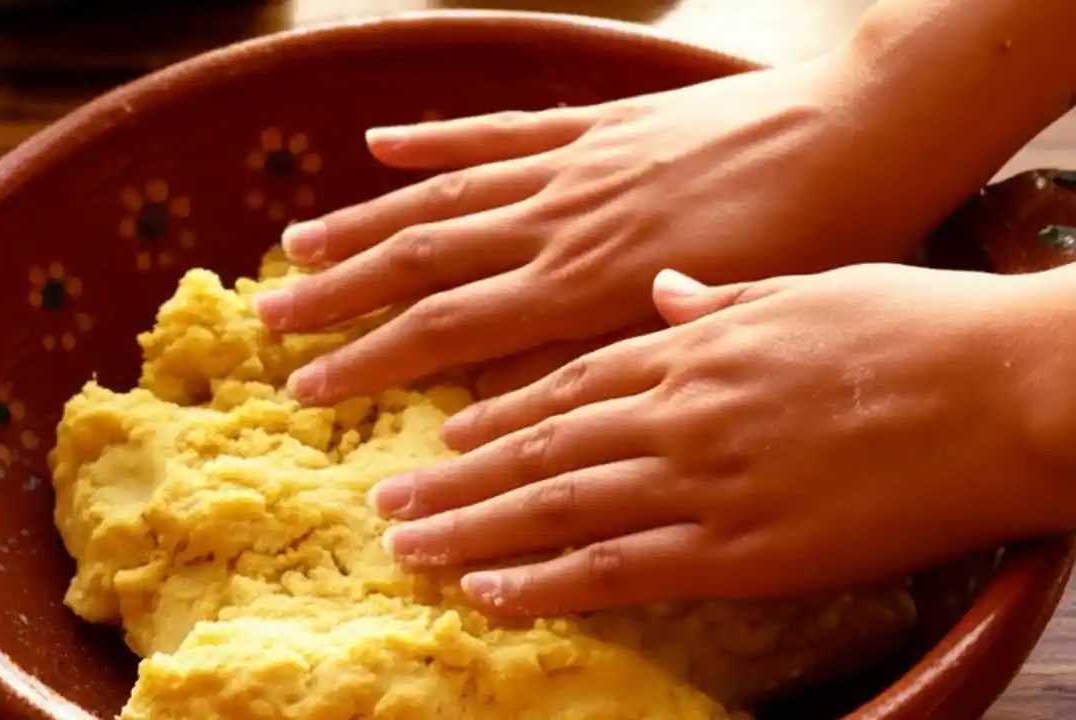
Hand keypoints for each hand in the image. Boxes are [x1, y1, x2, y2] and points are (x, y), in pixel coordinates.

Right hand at [255, 53, 947, 405]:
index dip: (366, 362)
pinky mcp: (594, 125)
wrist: (863, 132)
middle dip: (337, 297)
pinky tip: (382, 144)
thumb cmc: (809, 243)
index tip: (306, 391)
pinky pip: (498, 130)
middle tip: (267, 321)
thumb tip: (497, 394)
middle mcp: (555, 223)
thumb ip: (601, 356)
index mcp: (583, 286)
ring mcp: (569, 167)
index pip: (444, 330)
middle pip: (418, 261)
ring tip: (293, 245)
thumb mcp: (713, 328)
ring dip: (362, 222)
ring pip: (440, 195)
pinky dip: (435, 138)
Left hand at [367, 264, 1075, 616]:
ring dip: (473, 530)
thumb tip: (663, 291)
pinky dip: (545, 584)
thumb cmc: (918, 330)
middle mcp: (675, 410)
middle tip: (386, 506)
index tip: (444, 439)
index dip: (497, 414)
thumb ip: (719, 300)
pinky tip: (489, 595)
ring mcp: (699, 481)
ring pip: (555, 506)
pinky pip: (617, 569)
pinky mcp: (738, 552)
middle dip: (456, 480)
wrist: (1003, 390)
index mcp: (692, 346)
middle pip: (539, 447)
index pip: (567, 381)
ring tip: (407, 548)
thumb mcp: (806, 290)